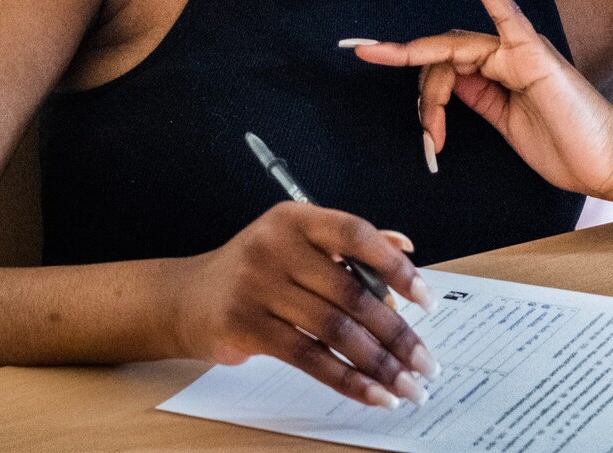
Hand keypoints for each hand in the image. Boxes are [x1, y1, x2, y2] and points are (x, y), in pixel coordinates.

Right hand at [167, 202, 435, 408]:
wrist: (186, 298)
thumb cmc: (254, 270)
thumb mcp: (297, 244)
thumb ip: (349, 246)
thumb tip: (404, 248)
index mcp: (296, 219)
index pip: (356, 235)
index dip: (395, 267)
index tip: (426, 300)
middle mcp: (275, 246)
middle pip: (351, 293)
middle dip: (396, 332)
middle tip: (425, 361)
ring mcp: (257, 285)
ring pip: (334, 330)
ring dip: (377, 363)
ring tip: (406, 385)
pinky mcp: (245, 326)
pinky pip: (309, 357)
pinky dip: (346, 379)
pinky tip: (372, 393)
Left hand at [353, 0, 612, 199]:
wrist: (606, 162)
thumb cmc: (566, 146)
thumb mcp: (508, 124)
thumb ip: (479, 98)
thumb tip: (448, 83)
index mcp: (502, 68)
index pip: (447, 64)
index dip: (422, 87)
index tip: (396, 93)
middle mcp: (508, 50)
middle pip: (443, 57)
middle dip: (426, 97)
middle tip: (429, 136)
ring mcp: (519, 46)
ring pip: (454, 52)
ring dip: (433, 93)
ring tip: (438, 135)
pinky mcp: (530, 50)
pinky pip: (500, 8)